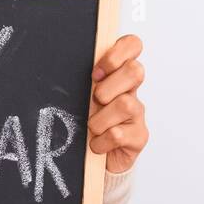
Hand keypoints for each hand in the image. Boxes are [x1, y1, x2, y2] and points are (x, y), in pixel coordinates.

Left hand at [87, 33, 147, 173]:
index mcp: (117, 74)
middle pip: (136, 70)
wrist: (97, 159)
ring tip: (92, 128)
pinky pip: (118, 134)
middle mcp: (131, 91)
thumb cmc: (86, 122)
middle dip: (110, 85)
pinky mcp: (139, 136)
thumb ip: (84, 80)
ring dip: (100, 119)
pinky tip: (97, 145)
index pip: (132, 45)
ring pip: (125, 104)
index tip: (96, 72)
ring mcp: (137, 114)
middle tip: (95, 100)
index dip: (118, 52)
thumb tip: (64, 60)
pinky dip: (101, 141)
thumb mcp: (82, 96)